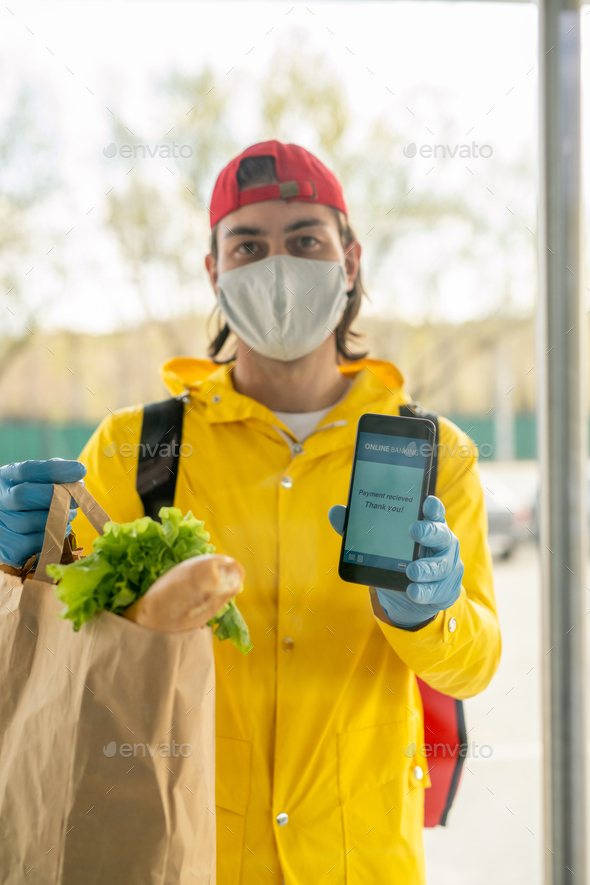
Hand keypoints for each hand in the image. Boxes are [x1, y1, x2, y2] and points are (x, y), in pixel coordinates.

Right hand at [0, 459, 86, 567]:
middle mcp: (0, 499)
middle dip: (55, 497)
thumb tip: (78, 481)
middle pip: (22, 496)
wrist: (17, 524)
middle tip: (76, 500)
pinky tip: (59, 530)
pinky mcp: (7, 547)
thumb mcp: (43, 480)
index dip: (55, 471)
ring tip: (70, 515)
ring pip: (29, 522)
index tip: (80, 471)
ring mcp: (1, 523)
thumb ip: (58, 477)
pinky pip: (31, 544)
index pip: (27, 470)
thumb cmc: (36, 497)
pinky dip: (51, 537)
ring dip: (57, 519)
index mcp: (7, 477)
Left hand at [328, 496, 463, 628]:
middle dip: (429, 532)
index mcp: (427, 525)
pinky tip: (414, 592)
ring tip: (411, 571)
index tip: (426, 502)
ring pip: (442, 565)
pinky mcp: (447, 587)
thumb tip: (336, 512)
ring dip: (426, 568)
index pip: (434, 512)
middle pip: (441, 534)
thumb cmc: (397, 560)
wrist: (411, 595)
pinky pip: (438, 589)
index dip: (432, 506)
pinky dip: (425, 591)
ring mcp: (447, 565)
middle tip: (413, 531)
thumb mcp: (379, 545)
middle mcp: (442, 542)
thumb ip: (359, 529)